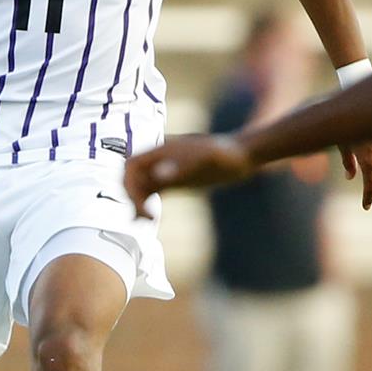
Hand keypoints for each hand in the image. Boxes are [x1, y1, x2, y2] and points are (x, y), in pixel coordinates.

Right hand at [124, 134, 255, 215]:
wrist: (242, 154)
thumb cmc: (226, 155)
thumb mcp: (206, 162)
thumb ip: (183, 168)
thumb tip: (159, 176)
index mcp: (163, 150)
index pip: (132, 166)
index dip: (129, 185)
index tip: (142, 206)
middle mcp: (161, 158)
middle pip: (131, 175)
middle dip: (131, 195)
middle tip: (143, 217)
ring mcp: (168, 169)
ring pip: (140, 184)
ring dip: (136, 201)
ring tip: (146, 220)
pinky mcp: (176, 179)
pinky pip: (153, 189)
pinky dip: (146, 202)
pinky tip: (150, 218)